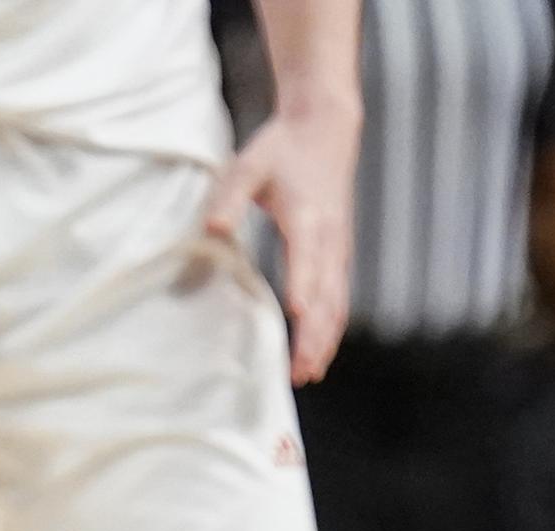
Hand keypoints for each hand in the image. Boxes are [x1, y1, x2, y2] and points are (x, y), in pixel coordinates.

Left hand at [202, 107, 360, 383]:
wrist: (326, 133)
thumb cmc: (281, 150)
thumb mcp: (247, 166)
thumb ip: (230, 198)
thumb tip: (214, 229)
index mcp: (307, 218)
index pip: (307, 260)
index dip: (303, 287)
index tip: (297, 316)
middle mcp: (330, 242)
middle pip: (327, 297)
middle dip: (315, 337)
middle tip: (300, 372)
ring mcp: (339, 253)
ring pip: (337, 306)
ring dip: (324, 342)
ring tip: (308, 374)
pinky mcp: (340, 258)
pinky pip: (339, 301)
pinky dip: (331, 330)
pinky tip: (318, 352)